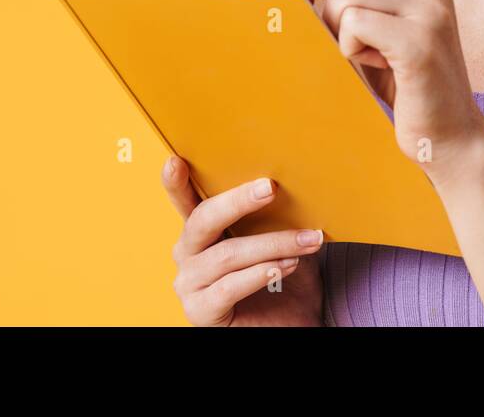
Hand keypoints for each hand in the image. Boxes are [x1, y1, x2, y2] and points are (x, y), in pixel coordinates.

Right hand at [162, 156, 323, 325]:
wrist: (293, 321)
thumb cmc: (284, 275)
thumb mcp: (280, 236)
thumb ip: (274, 212)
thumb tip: (296, 178)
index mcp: (200, 230)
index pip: (184, 201)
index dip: (175, 183)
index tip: (175, 161)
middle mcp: (186, 253)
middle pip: (203, 220)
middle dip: (239, 201)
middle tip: (271, 187)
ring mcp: (189, 284)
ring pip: (227, 254)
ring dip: (273, 244)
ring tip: (307, 240)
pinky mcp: (200, 312)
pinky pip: (229, 288)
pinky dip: (261, 274)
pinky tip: (287, 267)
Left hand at [287, 0, 483, 177]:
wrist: (445, 130)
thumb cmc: (400, 72)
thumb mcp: (372, 15)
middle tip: (310, 12)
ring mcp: (430, 9)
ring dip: (331, 21)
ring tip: (350, 44)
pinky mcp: (420, 43)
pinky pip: (355, 23)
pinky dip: (345, 46)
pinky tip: (367, 62)